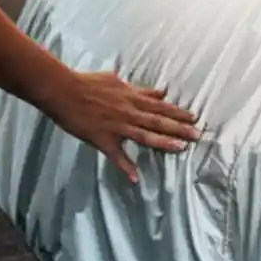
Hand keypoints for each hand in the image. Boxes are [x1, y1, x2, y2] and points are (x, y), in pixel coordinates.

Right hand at [36, 71, 199, 182]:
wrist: (63, 90)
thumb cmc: (89, 83)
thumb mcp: (119, 82)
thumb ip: (141, 90)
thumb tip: (160, 92)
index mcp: (132, 99)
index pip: (161, 107)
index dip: (178, 112)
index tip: (195, 118)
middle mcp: (129, 112)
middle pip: (158, 121)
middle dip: (179, 128)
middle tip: (198, 135)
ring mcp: (117, 127)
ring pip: (144, 136)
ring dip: (163, 143)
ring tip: (181, 149)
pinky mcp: (103, 139)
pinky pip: (116, 155)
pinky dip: (125, 167)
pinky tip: (135, 179)